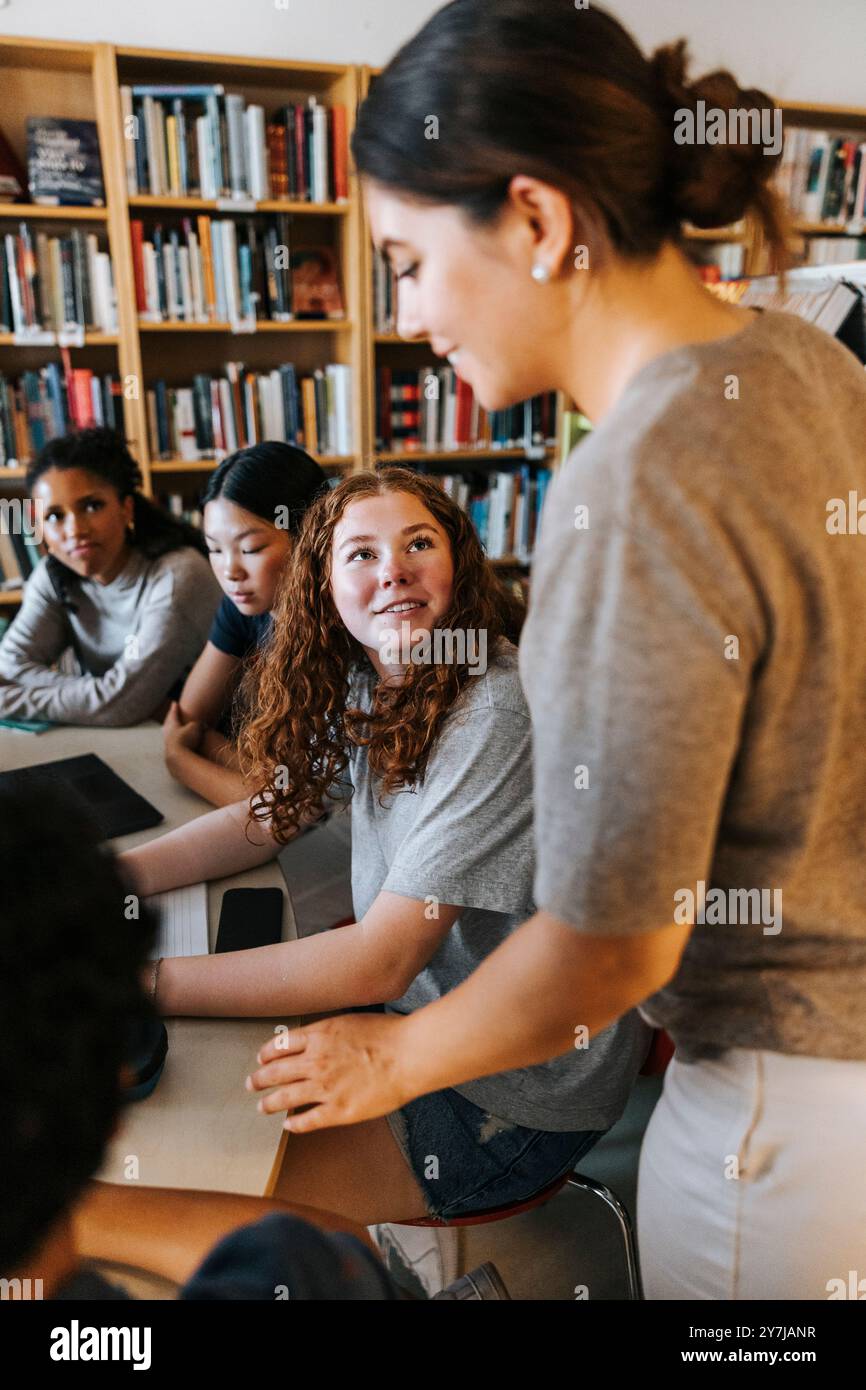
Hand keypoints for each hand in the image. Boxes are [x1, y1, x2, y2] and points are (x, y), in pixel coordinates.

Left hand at [163, 700, 203, 764]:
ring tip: (170, 731)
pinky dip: (173, 741)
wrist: (178, 758)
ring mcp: (168, 744)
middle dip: (169, 719)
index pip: (173, 714)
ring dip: (169, 731)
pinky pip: (171, 744)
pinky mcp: (171, 754)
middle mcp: (168, 733)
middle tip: (169, 716)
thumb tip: (202, 725)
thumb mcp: (195, 727)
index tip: (174, 703)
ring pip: (167, 735)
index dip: (174, 708)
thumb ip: (198, 723)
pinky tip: (176, 745)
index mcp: (173, 725)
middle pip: (167, 724)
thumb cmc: (186, 740)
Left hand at [246, 1012, 414, 1133]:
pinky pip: (308, 1120)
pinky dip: (294, 1124)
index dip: (266, 1054)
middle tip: (251, 1084)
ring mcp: (325, 1088)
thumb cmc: (387, 1035)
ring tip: (262, 1107)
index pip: (280, 1045)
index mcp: (319, 1036)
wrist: (409, 1055)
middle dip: (259, 1079)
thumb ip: (328, 1031)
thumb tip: (314, 1038)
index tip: (261, 1059)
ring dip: (270, 1103)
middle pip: (276, 1072)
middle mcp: (316, 1061)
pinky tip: (289, 1125)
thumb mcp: (350, 1021)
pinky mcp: (338, 1110)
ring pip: (286, 1098)